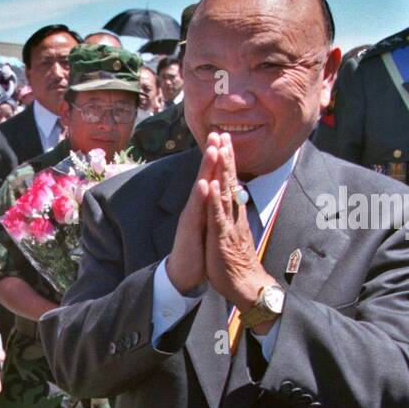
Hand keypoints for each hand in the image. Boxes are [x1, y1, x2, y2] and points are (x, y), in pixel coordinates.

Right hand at [167, 141, 214, 293]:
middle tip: (217, 133)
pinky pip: (196, 211)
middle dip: (211, 155)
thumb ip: (212, 209)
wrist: (183, 273)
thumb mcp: (208, 226)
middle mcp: (196, 207)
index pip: (212, 178)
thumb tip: (219, 196)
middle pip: (205, 177)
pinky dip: (200, 197)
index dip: (218, 159)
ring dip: (206, 170)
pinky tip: (203, 184)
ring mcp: (191, 217)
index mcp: (204, 206)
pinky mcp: (189, 230)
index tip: (225, 139)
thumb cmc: (197, 251)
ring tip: (212, 151)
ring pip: (200, 189)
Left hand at [203, 133, 272, 312]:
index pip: (230, 182)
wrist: (246, 285)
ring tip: (218, 149)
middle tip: (222, 133)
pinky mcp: (222, 236)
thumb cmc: (237, 261)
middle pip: (229, 180)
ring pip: (224, 192)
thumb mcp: (234, 233)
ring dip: (220, 170)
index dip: (227, 161)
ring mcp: (229, 223)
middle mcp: (233, 214)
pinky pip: (217, 215)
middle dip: (225, 156)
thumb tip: (236, 200)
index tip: (224, 141)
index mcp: (234, 212)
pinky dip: (213, 199)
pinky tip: (209, 184)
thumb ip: (234, 215)